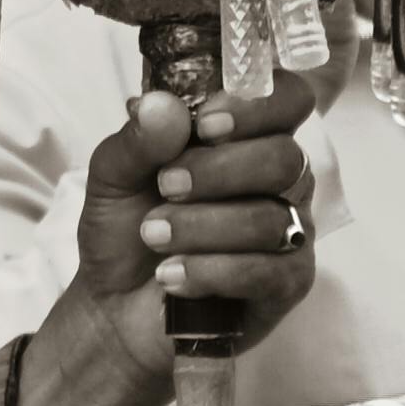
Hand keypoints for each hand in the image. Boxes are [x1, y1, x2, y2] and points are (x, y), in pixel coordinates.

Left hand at [76, 91, 319, 353]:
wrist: (114, 305)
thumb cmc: (126, 229)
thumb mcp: (113, 176)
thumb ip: (138, 139)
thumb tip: (162, 104)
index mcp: (248, 139)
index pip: (290, 100)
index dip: (259, 106)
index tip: (207, 123)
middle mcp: (281, 182)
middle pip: (285, 159)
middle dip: (219, 171)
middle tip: (166, 185)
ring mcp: (290, 234)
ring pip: (272, 219)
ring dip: (202, 226)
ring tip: (153, 235)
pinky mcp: (287, 285)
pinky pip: (268, 271)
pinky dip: (211, 271)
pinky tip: (171, 275)